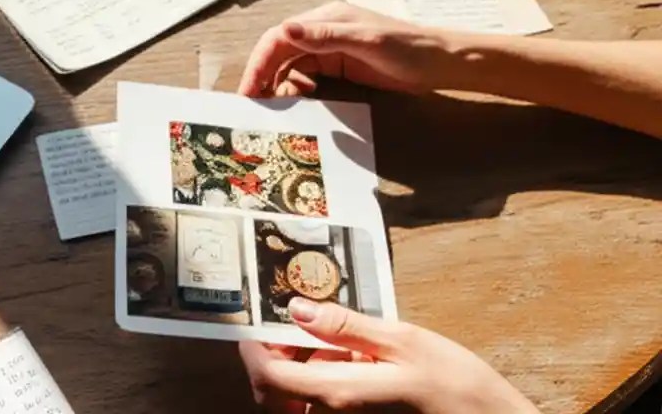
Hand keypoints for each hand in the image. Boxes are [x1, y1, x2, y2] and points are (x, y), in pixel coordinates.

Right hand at [237, 2, 460, 97]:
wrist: (445, 64)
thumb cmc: (410, 50)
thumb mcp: (366, 42)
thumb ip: (324, 37)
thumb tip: (284, 30)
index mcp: (325, 19)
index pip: (279, 37)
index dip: (259, 62)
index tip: (249, 89)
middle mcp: (322, 32)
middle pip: (280, 52)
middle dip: (263, 76)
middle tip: (254, 105)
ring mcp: (331, 49)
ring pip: (291, 66)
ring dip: (280, 86)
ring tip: (279, 108)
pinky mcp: (339, 65)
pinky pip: (307, 76)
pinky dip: (297, 90)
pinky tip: (300, 102)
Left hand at [241, 298, 538, 412]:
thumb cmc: (457, 387)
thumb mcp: (403, 340)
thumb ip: (344, 326)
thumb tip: (297, 308)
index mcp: (338, 396)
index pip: (266, 375)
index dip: (252, 347)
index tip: (257, 321)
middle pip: (276, 392)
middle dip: (281, 357)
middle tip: (310, 328)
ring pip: (300, 401)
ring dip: (308, 371)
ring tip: (349, 349)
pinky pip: (324, 410)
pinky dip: (328, 385)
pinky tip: (359, 368)